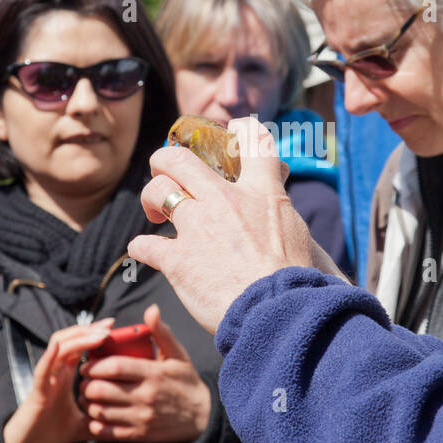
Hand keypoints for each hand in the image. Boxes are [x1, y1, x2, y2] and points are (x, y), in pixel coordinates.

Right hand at [2, 319, 113, 442]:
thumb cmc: (53, 431)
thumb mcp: (86, 422)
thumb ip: (103, 417)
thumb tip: (127, 423)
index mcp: (65, 374)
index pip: (79, 345)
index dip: (93, 333)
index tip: (112, 328)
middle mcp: (55, 371)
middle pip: (69, 340)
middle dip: (89, 330)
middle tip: (109, 326)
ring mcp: (46, 379)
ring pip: (58, 349)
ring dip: (77, 339)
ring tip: (97, 335)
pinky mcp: (37, 392)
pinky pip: (42, 371)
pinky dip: (48, 358)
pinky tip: (57, 348)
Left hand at [78, 304, 211, 442]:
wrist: (203, 417)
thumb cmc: (186, 382)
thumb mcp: (178, 355)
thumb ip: (161, 333)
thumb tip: (151, 309)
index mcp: (153, 373)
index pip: (114, 367)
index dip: (94, 365)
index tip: (87, 365)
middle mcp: (146, 396)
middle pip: (102, 390)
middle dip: (86, 385)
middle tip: (84, 381)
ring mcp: (142, 417)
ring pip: (101, 412)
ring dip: (88, 404)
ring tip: (87, 397)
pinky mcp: (140, 435)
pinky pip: (108, 432)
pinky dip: (96, 424)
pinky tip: (96, 417)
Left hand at [128, 118, 321, 334]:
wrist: (278, 313)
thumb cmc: (296, 281)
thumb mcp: (300, 233)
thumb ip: (283, 211)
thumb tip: (283, 196)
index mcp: (261, 193)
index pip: (255, 141)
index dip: (243, 129)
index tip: (234, 130)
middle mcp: (225, 201)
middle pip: (179, 158)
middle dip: (165, 159)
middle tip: (164, 170)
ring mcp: (198, 228)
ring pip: (157, 192)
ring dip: (151, 199)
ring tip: (154, 212)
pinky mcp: (177, 260)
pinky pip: (145, 244)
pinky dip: (142, 247)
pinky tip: (144, 251)